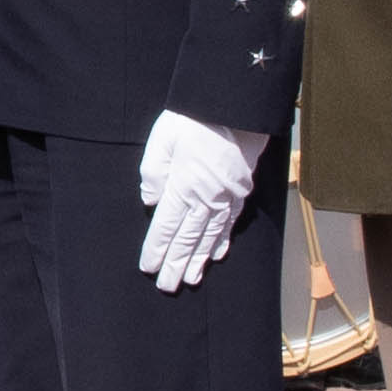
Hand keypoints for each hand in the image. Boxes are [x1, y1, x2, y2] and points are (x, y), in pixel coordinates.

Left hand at [136, 109, 260, 291]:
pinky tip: (217, 254)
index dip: (157, 249)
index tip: (149, 268)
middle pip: (189, 238)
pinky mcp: (242, 190)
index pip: (167, 227)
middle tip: (168, 286)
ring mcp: (228, 196)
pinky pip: (231, 222)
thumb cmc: (193, 118)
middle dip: (177, 264)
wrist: (235, 104)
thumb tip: (151, 203)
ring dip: (199, 259)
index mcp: (183, 186)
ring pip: (211, 236)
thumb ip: (152, 174)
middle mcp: (207, 197)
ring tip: (191, 279)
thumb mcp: (161, 141)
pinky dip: (222, 241)